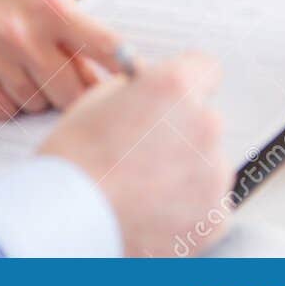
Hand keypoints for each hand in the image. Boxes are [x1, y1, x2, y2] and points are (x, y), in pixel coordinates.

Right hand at [0, 0, 125, 118]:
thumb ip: (76, 29)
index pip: (105, 46)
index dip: (128, 71)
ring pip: (36, 105)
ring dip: (40, 98)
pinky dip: (10, 104)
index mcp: (48, 5)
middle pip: (70, 91)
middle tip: (69, 84)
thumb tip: (109, 75)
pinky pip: (3, 110)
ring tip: (30, 73)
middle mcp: (20, 29)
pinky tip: (7, 81)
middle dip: (74, 93)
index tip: (139, 85)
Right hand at [40, 53, 232, 256]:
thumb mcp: (99, 99)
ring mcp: (214, 175)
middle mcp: (205, 126)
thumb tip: (153, 96)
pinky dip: (185, 209)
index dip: (186, 81)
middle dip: (180, 131)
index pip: (205, 67)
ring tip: (140, 186)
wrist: (69, 218)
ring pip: (206, 165)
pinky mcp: (215, 217)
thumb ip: (140, 91)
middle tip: (142, 150)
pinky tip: (150, 209)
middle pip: (204, 120)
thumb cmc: (75, 159)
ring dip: (183, 171)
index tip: (173, 97)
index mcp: (176, 88)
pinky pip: (207, 205)